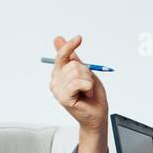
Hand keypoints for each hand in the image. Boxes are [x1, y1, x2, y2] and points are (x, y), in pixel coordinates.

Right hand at [50, 35, 109, 152]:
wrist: (97, 114)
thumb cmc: (91, 95)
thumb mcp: (84, 71)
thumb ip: (72, 57)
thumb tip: (58, 39)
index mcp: (59, 74)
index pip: (62, 56)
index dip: (69, 46)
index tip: (79, 38)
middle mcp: (55, 81)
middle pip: (73, 64)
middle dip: (87, 73)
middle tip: (87, 86)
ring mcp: (57, 90)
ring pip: (77, 72)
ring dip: (88, 81)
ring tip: (87, 91)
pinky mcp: (63, 98)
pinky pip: (78, 82)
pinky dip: (87, 87)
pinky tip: (86, 94)